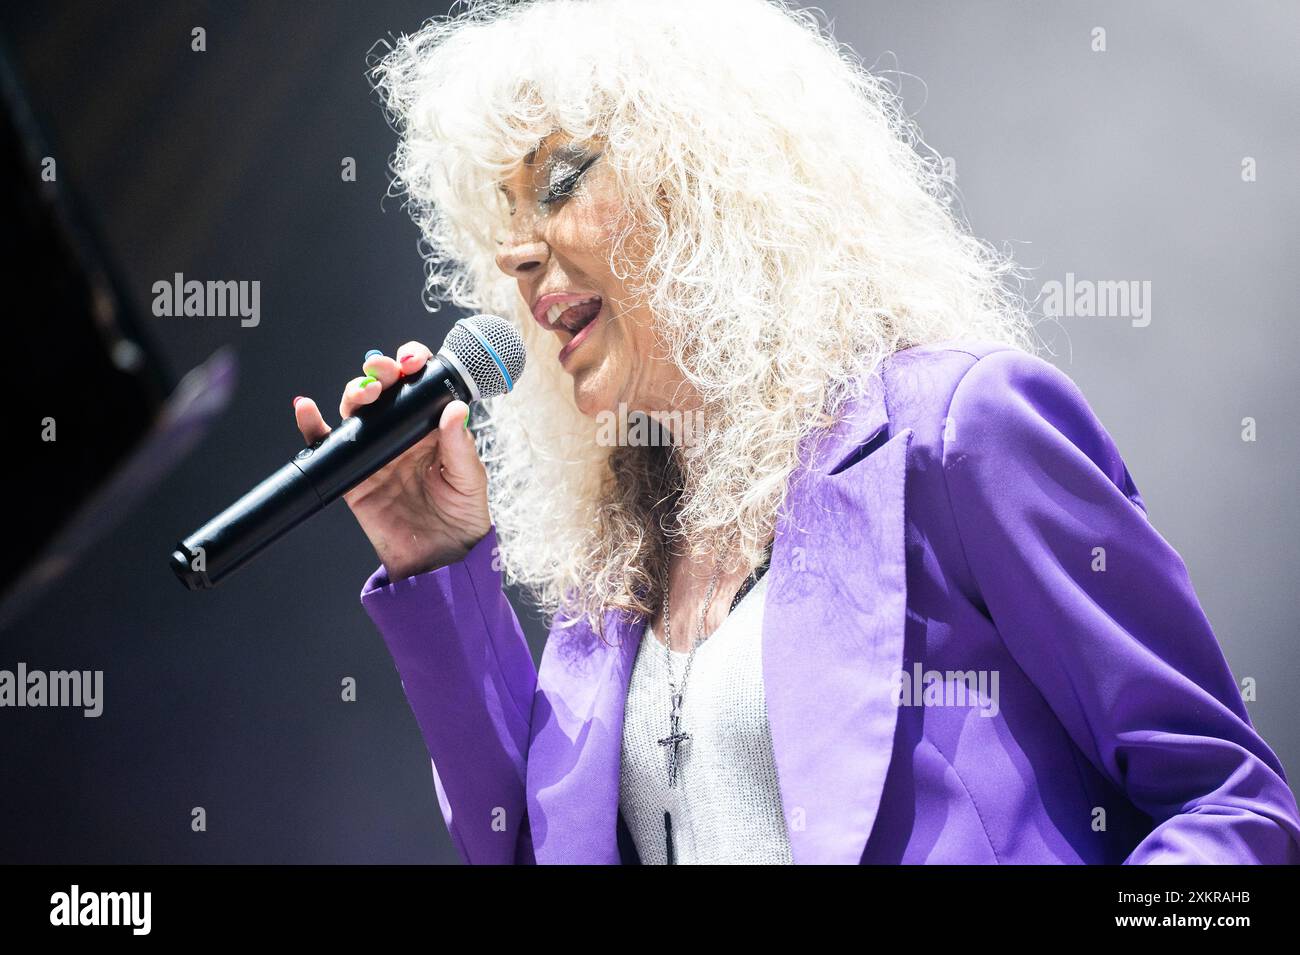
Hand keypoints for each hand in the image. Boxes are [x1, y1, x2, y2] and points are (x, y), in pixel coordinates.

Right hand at [292, 343, 490, 578]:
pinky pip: (328, 447)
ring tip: (363, 393)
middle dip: (381, 372)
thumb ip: (459, 445)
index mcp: (431, 425)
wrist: (440, 558)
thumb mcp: (469, 478)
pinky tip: (306, 410)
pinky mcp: (353, 474)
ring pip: (356, 410)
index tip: (413, 360)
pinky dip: (312, 427)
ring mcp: (375, 451)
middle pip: (383, 389)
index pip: (419, 383)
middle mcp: (401, 432)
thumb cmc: (462, 515)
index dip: (413, 364)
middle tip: (385, 372)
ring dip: (354, 392)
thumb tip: (454, 409)